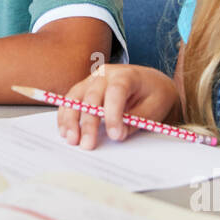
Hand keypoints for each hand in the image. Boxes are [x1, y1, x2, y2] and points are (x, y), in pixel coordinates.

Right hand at [56, 63, 178, 149]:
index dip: (113, 114)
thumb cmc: (154, 95)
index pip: (116, 91)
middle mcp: (106, 74)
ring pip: (75, 96)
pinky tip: (65, 131)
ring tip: (72, 139)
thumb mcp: (153, 109)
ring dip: (71, 119)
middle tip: (88, 144)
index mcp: (127, 75)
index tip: (115, 135)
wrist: (150, 84)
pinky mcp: (84, 88)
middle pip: (92, 96)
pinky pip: (70, 100)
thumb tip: (116, 134)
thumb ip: (135, 121)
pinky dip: (66, 116)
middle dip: (89, 123)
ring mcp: (92, 80)